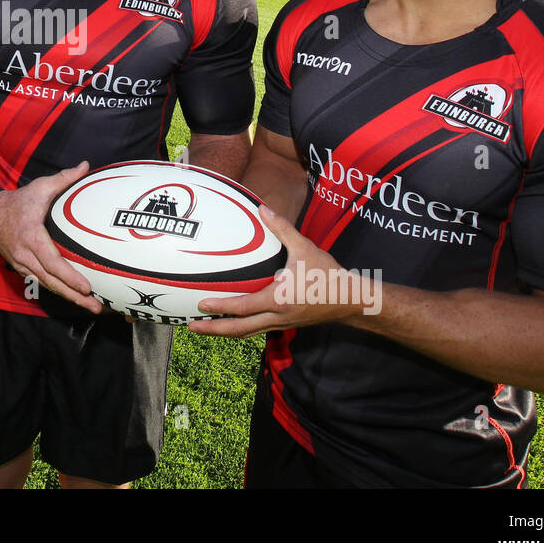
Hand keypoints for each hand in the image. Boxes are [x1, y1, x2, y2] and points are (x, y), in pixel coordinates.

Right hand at [0, 161, 100, 313]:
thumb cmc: (18, 200)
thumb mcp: (40, 186)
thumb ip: (64, 178)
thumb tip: (86, 165)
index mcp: (32, 238)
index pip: (52, 262)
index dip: (69, 277)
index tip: (86, 287)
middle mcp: (26, 255)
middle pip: (52, 281)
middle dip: (74, 296)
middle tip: (96, 307)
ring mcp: (22, 264)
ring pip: (47, 285)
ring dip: (69, 297)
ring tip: (91, 306)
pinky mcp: (22, 268)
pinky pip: (42, 282)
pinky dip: (59, 291)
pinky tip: (74, 297)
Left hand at [188, 206, 371, 336]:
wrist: (352, 300)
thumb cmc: (328, 275)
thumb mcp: (305, 248)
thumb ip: (283, 229)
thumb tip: (264, 209)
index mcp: (278, 299)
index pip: (242, 307)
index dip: (220, 308)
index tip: (200, 306)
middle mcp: (276, 316)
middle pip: (239, 330)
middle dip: (214, 330)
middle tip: (191, 327)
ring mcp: (281, 323)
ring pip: (248, 333)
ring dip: (226, 332)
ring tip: (206, 328)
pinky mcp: (286, 323)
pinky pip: (258, 329)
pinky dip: (242, 328)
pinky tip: (234, 321)